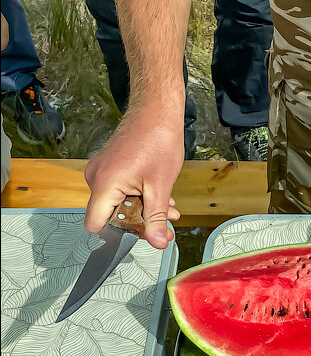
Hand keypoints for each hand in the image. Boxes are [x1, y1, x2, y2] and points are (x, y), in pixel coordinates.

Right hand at [84, 110, 183, 247]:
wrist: (156, 112)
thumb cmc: (158, 142)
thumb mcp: (160, 187)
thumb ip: (156, 218)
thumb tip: (157, 243)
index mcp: (104, 184)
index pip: (95, 223)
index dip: (117, 234)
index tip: (140, 235)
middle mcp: (96, 178)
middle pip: (110, 214)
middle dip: (140, 221)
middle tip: (166, 225)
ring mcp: (101, 170)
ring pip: (119, 202)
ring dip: (144, 209)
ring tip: (170, 209)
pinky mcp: (109, 166)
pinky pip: (120, 189)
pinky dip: (140, 196)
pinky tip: (161, 196)